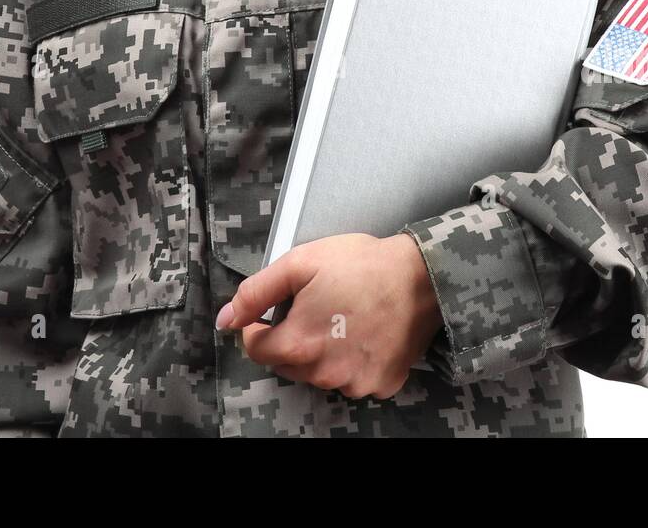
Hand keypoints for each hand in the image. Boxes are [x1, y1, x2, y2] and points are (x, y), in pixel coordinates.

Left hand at [215, 232, 442, 399]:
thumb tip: (226, 319)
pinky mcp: (381, 384)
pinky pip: (353, 378)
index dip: (259, 324)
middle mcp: (323, 374)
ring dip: (321, 351)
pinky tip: (365, 333)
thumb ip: (256, 292)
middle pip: (287, 362)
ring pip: (319, 373)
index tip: (276, 307)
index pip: (255, 348)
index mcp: (298, 345)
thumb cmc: (361, 265)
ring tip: (343, 317)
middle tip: (315, 305)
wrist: (421, 276)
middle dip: (291, 336)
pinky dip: (352, 361)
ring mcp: (354, 384)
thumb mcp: (301, 262)